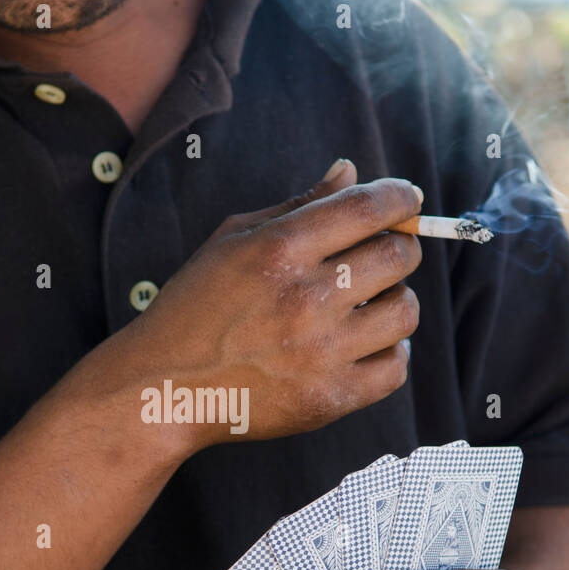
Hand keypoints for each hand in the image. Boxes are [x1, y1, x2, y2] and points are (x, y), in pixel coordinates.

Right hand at [113, 158, 422, 449]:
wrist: (162, 389)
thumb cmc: (194, 308)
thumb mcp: (232, 240)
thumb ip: (297, 205)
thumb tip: (350, 170)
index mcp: (280, 249)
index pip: (369, 207)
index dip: (400, 198)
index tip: (406, 200)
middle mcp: (305, 298)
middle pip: (398, 255)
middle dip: (401, 245)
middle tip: (384, 252)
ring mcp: (320, 352)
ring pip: (405, 311)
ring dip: (397, 300)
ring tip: (372, 303)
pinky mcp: (327, 399)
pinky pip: (395, 369)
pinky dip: (391, 352)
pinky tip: (369, 344)